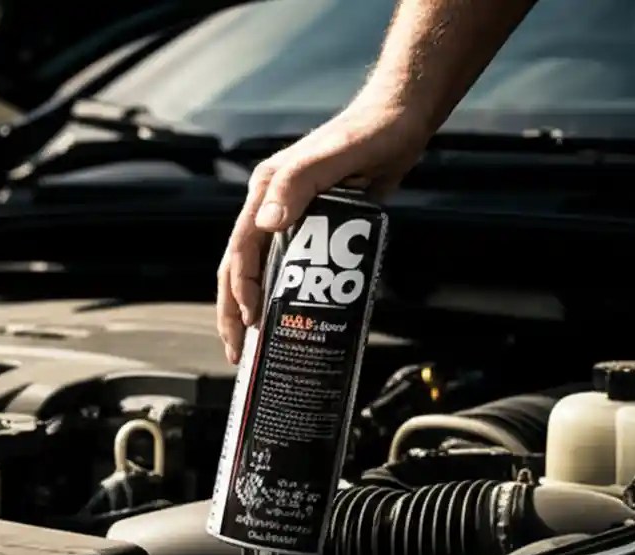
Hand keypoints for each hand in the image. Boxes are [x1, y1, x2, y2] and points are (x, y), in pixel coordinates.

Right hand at [216, 96, 429, 363]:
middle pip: (240, 266)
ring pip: (262, 269)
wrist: (399, 122)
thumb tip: (266, 224)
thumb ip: (298, 184)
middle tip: (239, 352)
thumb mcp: (334, 157)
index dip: (241, 289)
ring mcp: (292, 215)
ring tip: (255, 344)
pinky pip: (291, 265)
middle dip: (234, 311)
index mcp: (267, 189)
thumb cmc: (368, 134)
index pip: (241, 249)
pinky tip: (293, 318)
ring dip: (254, 308)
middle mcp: (272, 204)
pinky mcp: (316, 224)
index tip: (251, 322)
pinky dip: (285, 294)